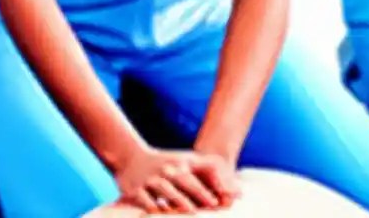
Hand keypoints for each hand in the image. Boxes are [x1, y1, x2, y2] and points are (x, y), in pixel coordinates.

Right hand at [114, 147, 239, 213]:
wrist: (129, 157)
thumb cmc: (168, 163)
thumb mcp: (188, 160)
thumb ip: (213, 172)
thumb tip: (240, 195)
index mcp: (180, 164)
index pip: (197, 178)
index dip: (209, 190)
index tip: (219, 202)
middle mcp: (165, 171)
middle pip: (183, 184)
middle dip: (197, 197)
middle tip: (209, 208)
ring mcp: (150, 180)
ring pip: (165, 192)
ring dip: (178, 203)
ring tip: (191, 212)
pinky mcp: (135, 190)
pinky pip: (146, 202)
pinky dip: (155, 209)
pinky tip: (162, 216)